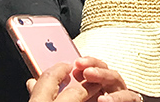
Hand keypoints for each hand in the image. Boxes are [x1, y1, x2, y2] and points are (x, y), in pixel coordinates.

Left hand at [27, 58, 142, 101]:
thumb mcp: (66, 101)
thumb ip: (52, 92)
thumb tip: (31, 82)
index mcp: (94, 84)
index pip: (92, 66)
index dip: (83, 62)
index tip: (72, 63)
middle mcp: (108, 87)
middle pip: (105, 67)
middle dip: (93, 63)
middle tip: (80, 64)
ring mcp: (119, 94)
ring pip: (117, 78)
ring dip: (103, 74)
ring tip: (89, 75)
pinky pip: (128, 97)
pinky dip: (117, 97)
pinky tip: (103, 99)